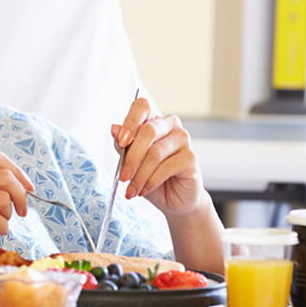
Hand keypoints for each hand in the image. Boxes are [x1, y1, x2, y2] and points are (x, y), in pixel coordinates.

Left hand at [111, 96, 207, 216]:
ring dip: (139, 175)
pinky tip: (144, 189)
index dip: (130, 121)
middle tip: (123, 176)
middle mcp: (171, 125)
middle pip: (148, 131)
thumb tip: (114, 129)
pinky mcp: (191, 158)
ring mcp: (183, 140)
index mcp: (154, 120)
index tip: (121, 141)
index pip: (142, 107)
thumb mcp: (132, 162)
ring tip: (132, 189)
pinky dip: (151, 181)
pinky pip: (166, 167)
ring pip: (155, 153)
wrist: (174, 199)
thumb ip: (123, 146)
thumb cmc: (153, 178)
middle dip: (131, 157)